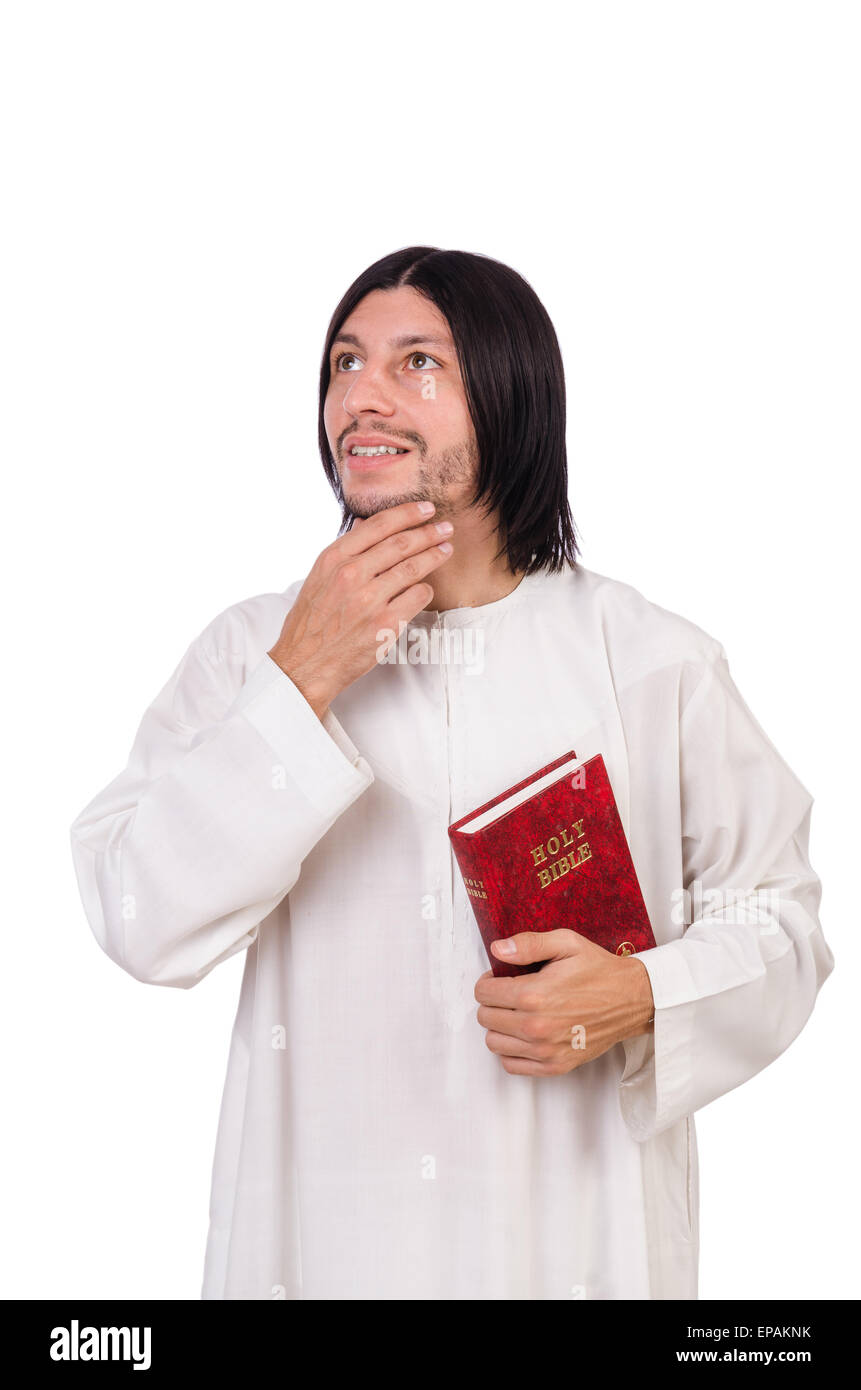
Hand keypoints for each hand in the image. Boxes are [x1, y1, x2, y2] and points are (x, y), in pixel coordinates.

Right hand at [267, 500, 453, 718]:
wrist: (304, 664)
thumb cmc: (310, 622)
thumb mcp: (318, 577)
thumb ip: (343, 550)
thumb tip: (364, 523)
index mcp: (334, 559)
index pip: (379, 525)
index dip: (408, 513)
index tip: (426, 509)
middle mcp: (351, 575)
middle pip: (401, 543)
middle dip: (429, 532)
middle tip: (445, 528)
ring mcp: (369, 600)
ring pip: (413, 568)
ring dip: (434, 556)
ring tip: (445, 550)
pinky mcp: (384, 624)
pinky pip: (417, 597)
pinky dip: (425, 589)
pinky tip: (426, 588)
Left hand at [474, 929, 654, 1075]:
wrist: (632, 999)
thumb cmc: (599, 971)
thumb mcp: (566, 943)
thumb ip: (528, 944)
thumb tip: (498, 949)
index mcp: (534, 995)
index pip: (483, 993)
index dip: (488, 981)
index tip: (500, 978)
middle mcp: (536, 1027)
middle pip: (486, 1018)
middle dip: (493, 1002)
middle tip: (510, 993)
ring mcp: (545, 1051)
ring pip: (494, 1043)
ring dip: (500, 1027)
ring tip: (517, 1013)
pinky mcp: (555, 1066)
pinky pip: (512, 1065)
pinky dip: (511, 1050)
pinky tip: (524, 1034)